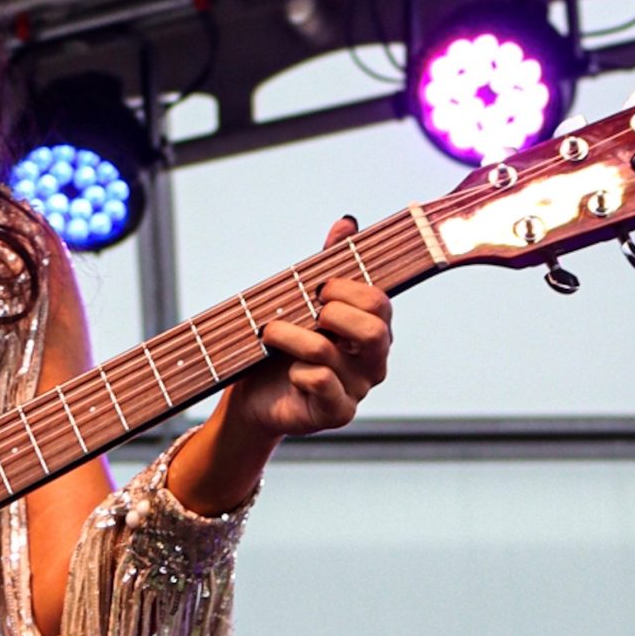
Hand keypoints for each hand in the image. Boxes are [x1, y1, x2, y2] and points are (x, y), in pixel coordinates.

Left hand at [226, 216, 393, 441]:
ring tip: (270, 332)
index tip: (316, 288)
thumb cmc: (285, 344)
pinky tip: (287, 371)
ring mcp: (357, 389)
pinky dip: (295, 370)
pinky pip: (318, 382)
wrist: (255, 395)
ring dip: (289, 335)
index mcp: (373, 330)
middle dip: (329, 312)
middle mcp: (373, 360)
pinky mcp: (336, 413)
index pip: (379, 302)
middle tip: (303, 311)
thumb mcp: (303, 301)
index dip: (345, 288)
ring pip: (327, 351)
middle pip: (372, 329)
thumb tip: (347, 222)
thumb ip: (329, 263)